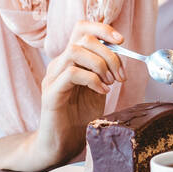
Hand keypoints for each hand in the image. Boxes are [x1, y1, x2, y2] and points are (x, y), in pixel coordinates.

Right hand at [16, 20, 125, 171]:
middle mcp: (59, 64)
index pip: (82, 28)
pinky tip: (102, 91)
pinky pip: (71, 73)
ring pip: (75, 51)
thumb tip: (123, 52)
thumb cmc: (81, 115)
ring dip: (100, 64)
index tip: (121, 40)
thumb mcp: (100, 87)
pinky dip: (92, 79)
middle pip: (83, 38)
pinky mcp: (50, 93)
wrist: (63, 143)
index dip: (102, 28)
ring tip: (110, 83)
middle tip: (120, 75)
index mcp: (71, 60)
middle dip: (109, 54)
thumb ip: (106, 69)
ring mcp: (52, 77)